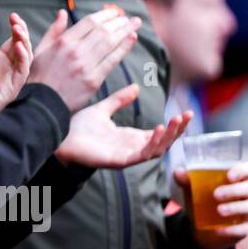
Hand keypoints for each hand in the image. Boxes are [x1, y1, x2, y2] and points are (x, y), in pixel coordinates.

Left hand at [0, 14, 32, 139]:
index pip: (13, 40)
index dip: (16, 28)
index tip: (12, 16)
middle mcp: (6, 67)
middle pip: (22, 46)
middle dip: (22, 32)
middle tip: (16, 20)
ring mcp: (10, 78)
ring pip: (26, 57)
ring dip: (25, 42)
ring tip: (18, 30)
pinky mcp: (11, 89)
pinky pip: (23, 72)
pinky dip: (23, 58)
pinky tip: (18, 47)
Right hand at [26, 7, 139, 112]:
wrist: (42, 103)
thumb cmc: (39, 76)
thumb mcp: (41, 49)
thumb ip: (53, 30)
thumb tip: (63, 13)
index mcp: (63, 42)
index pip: (89, 22)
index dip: (104, 15)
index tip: (113, 12)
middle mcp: (75, 51)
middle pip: (102, 31)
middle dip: (118, 21)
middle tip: (127, 17)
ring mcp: (85, 66)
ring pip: (110, 43)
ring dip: (125, 31)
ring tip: (135, 24)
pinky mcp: (93, 80)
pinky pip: (112, 60)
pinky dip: (124, 48)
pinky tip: (131, 39)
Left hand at [56, 84, 191, 168]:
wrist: (60, 137)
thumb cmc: (78, 127)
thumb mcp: (103, 110)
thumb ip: (119, 100)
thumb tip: (136, 87)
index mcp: (131, 137)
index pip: (161, 133)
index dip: (175, 125)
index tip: (187, 111)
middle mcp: (132, 147)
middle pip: (164, 142)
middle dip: (177, 130)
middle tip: (187, 115)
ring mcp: (126, 155)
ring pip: (156, 150)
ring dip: (168, 136)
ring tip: (175, 120)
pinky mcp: (118, 161)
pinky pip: (140, 155)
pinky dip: (151, 144)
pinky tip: (157, 129)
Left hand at [173, 160, 247, 248]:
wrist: (201, 227)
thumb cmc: (201, 200)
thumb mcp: (193, 190)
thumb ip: (187, 181)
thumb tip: (178, 172)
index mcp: (235, 180)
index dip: (243, 170)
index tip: (230, 175)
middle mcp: (244, 194)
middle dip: (234, 190)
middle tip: (216, 194)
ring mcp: (246, 212)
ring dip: (234, 208)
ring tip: (218, 210)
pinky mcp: (243, 228)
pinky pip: (243, 229)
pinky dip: (231, 230)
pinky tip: (218, 230)